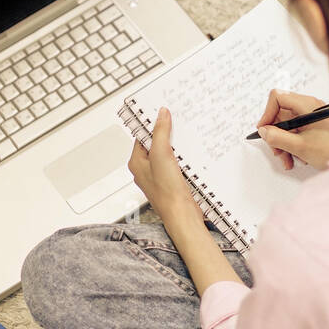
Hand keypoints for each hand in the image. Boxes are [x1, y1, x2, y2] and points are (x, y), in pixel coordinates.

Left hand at [127, 107, 197, 222]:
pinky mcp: (172, 183)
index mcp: (137, 163)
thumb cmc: (167, 193)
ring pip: (167, 154)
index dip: (152, 124)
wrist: (183, 215)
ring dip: (176, 146)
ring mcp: (159, 177)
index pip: (142, 137)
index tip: (162, 113)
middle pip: (155, 144)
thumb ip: (160, 133)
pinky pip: (176, 164)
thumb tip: (161, 115)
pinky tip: (191, 153)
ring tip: (184, 135)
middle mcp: (146, 170)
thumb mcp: (161, 154)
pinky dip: (183, 158)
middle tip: (176, 121)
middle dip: (166, 134)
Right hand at [256, 90, 328, 171]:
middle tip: (276, 150)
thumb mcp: (300, 146)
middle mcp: (309, 107)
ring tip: (288, 160)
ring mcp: (312, 117)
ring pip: (287, 126)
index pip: (278, 97)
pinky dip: (292, 145)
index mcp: (307, 104)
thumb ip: (277, 137)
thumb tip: (263, 131)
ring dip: (283, 143)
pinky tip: (296, 158)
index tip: (264, 129)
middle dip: (275, 134)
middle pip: (280, 114)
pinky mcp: (315, 127)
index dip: (267, 113)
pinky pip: (296, 132)